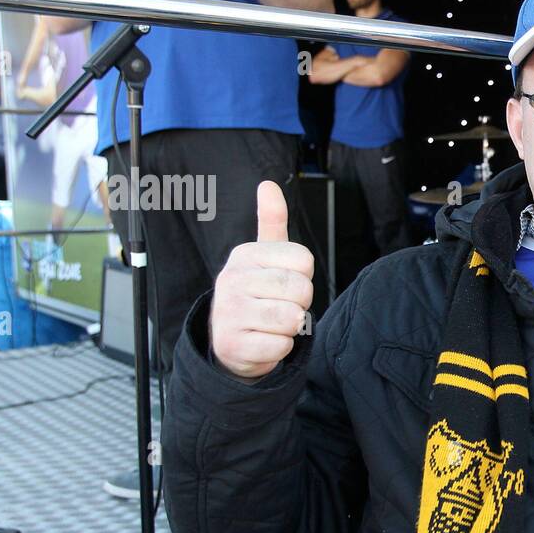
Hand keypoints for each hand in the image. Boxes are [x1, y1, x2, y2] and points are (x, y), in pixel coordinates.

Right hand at [209, 181, 314, 379]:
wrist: (230, 341)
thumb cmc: (257, 294)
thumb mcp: (263, 256)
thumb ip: (272, 221)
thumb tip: (268, 185)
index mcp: (244, 255)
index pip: (304, 260)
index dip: (303, 276)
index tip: (285, 282)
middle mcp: (231, 281)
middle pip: (301, 290)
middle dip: (300, 303)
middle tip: (281, 306)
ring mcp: (229, 314)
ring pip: (292, 319)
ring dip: (292, 327)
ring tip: (273, 324)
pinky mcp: (234, 346)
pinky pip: (282, 346)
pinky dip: (281, 348)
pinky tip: (264, 341)